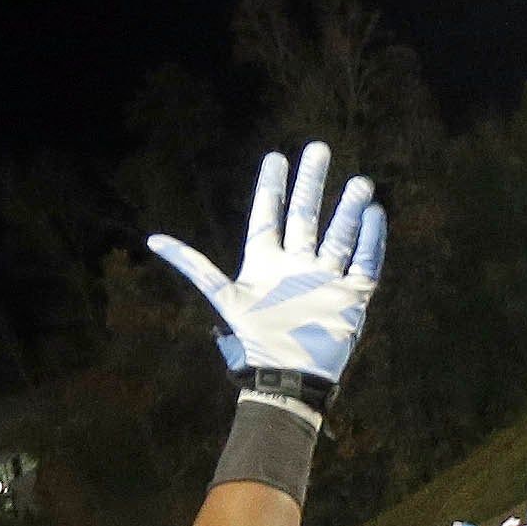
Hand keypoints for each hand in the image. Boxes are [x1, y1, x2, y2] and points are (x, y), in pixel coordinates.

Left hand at [146, 143, 387, 407]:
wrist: (287, 378)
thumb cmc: (254, 339)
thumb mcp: (222, 296)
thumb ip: (193, 265)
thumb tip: (150, 239)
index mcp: (265, 262)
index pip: (269, 214)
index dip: (271, 186)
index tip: (276, 156)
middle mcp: (295, 265)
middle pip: (305, 216)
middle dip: (311, 183)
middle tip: (318, 148)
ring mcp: (324, 279)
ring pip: (339, 235)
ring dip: (348, 209)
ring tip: (359, 182)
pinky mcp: (351, 297)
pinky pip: (365, 263)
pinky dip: (371, 240)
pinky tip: (375, 215)